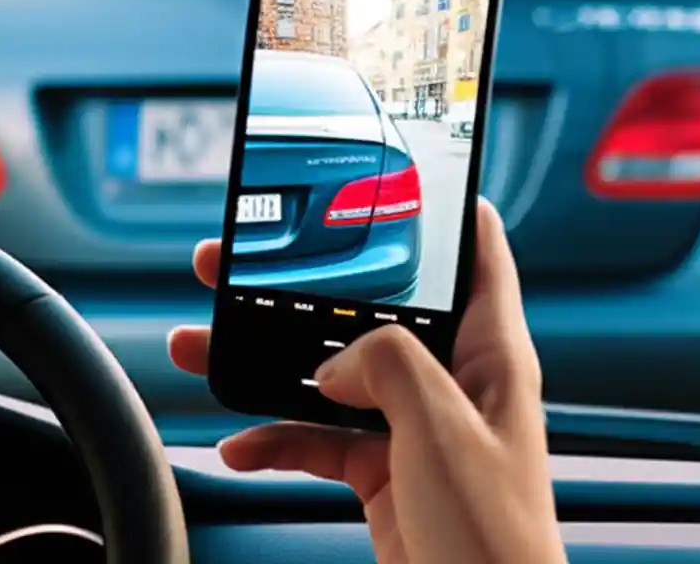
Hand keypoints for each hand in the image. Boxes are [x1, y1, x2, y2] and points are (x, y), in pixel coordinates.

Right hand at [169, 199, 565, 563]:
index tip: (390, 171)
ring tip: (204, 345)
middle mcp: (449, 381)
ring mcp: (412, 425)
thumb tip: (337, 359)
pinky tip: (241, 444)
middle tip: (243, 260)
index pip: (474, 254)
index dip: (438, 207)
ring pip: (327, 371)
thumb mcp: (442, 429)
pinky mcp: (381, 468)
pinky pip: (316, 437)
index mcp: (488, 354)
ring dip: (264, 360)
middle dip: (303, 284)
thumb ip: (389, 366)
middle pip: (369, 309)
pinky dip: (275, 437)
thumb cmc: (494, 540)